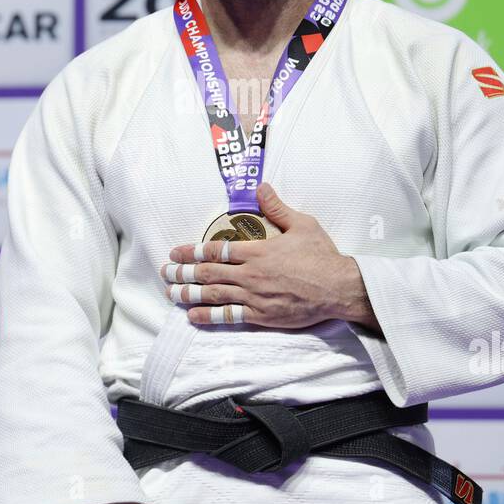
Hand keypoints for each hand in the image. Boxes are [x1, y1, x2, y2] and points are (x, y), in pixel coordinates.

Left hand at [161, 182, 378, 330]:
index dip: (192, 251)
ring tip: (171, 293)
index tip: (176, 253)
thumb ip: (277, 207)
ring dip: (189, 294)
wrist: (338, 288)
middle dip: (183, 273)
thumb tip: (261, 187)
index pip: (216, 249)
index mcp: (257, 250)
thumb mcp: (302, 224)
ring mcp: (254, 296)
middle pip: (208, 272)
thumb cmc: (322, 255)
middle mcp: (250, 274)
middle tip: (165, 273)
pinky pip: (229, 316)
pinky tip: (193, 316)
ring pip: (214, 294)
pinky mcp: (261, 316)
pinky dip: (209, 316)